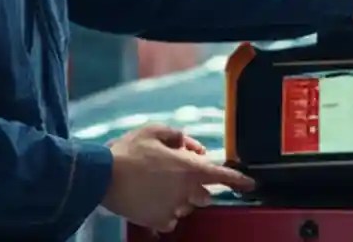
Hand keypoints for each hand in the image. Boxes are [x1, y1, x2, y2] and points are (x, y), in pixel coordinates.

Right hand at [101, 124, 254, 233]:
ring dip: (180, 197)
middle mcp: (185, 190)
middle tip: (176, 174)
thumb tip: (191, 146)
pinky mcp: (158, 220)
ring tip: (157, 185)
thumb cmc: (128, 151)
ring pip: (187, 206)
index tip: (250, 183)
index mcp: (188, 168)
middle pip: (205, 194)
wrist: (102, 176)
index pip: (221, 176)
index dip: (239, 180)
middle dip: (197, 185)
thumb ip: (178, 136)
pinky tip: (152, 199)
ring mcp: (173, 208)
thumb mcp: (154, 130)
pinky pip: (171, 219)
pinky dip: (166, 211)